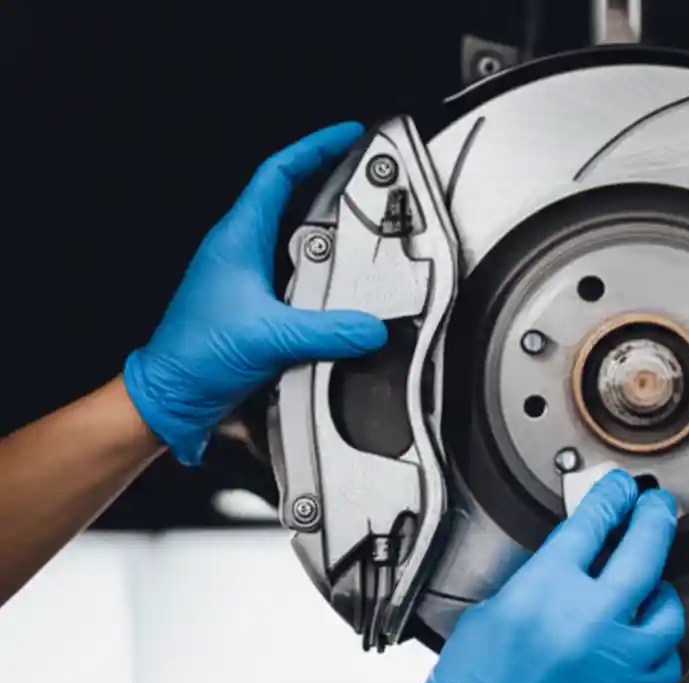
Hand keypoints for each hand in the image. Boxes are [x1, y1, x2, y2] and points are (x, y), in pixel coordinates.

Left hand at [123, 123, 386, 464]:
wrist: (172, 395)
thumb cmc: (196, 356)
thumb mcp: (269, 337)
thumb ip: (327, 331)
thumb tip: (370, 327)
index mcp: (238, 238)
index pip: (278, 174)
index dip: (314, 148)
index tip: (347, 135)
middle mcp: (241, 250)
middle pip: (290, 196)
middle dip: (328, 177)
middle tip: (363, 170)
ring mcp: (246, 275)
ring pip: (293, 233)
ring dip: (326, 222)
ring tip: (362, 216)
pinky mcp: (255, 302)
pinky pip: (295, 269)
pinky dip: (323, 263)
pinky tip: (344, 278)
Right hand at [413, 470, 684, 682]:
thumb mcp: (491, 613)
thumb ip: (539, 580)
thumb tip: (571, 559)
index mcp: (547, 590)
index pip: (592, 522)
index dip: (611, 496)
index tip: (619, 488)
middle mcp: (591, 621)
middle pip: (644, 548)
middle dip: (653, 516)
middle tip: (656, 506)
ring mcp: (619, 660)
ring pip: (667, 607)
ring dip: (659, 590)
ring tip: (648, 584)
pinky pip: (666, 658)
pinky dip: (658, 644)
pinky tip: (644, 639)